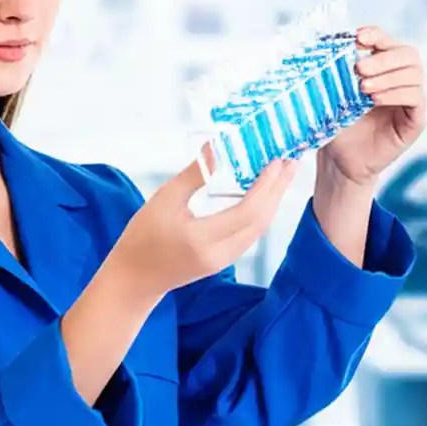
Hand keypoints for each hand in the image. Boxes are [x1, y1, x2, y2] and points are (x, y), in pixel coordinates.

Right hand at [111, 155, 298, 297]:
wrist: (134, 279)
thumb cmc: (142, 237)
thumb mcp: (164, 200)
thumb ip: (195, 175)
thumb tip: (217, 147)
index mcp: (203, 239)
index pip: (248, 211)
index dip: (266, 185)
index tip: (276, 161)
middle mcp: (220, 253)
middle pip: (261, 221)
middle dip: (278, 190)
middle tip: (291, 161)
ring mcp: (224, 260)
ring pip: (259, 229)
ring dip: (273, 201)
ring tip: (283, 174)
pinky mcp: (224, 261)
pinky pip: (250, 235)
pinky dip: (261, 212)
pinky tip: (264, 195)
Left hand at [316, 26, 426, 186]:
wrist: (340, 159)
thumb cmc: (338, 124)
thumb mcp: (334, 91)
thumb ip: (336, 67)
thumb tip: (326, 41)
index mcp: (384, 67)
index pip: (389, 41)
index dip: (377, 35)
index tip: (358, 38)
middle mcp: (402, 80)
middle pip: (408, 54)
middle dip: (383, 57)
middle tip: (358, 69)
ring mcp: (412, 100)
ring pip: (414, 74)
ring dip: (388, 76)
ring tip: (363, 88)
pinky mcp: (415, 120)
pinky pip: (416, 99)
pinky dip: (397, 94)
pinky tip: (375, 100)